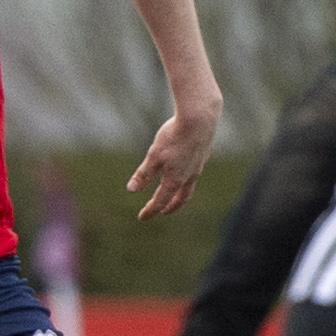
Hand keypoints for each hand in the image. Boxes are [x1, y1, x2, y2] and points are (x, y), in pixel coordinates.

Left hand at [127, 100, 219, 219]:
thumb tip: (131, 190)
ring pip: (189, 185)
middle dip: (170, 206)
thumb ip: (144, 174)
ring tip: (174, 192)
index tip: (142, 217)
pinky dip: (187, 176)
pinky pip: (195, 170)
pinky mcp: (204, 153)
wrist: (200, 118)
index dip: (150, 210)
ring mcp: (199, 165)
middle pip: (180, 198)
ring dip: (180, 192)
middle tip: (162, 211)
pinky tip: (184, 168)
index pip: (160, 201)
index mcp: (175, 180)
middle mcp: (189, 176)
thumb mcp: (154, 156)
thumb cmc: (174, 136)